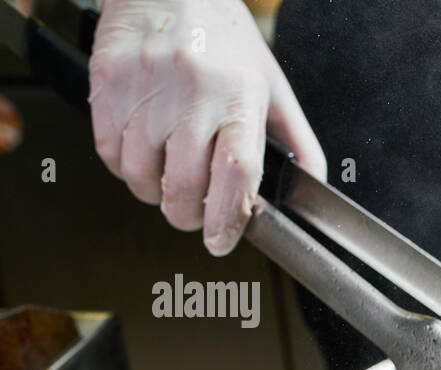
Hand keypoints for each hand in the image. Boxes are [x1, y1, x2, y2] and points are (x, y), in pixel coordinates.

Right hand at [89, 0, 325, 254]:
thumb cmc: (224, 37)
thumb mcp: (272, 86)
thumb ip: (297, 142)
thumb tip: (313, 188)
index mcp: (238, 96)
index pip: (234, 173)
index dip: (227, 218)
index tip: (222, 241)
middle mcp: (191, 92)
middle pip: (183, 185)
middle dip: (189, 216)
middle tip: (196, 214)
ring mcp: (144, 87)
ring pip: (140, 176)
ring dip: (155, 193)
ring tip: (170, 179)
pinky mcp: (107, 81)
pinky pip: (108, 151)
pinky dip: (125, 167)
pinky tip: (143, 155)